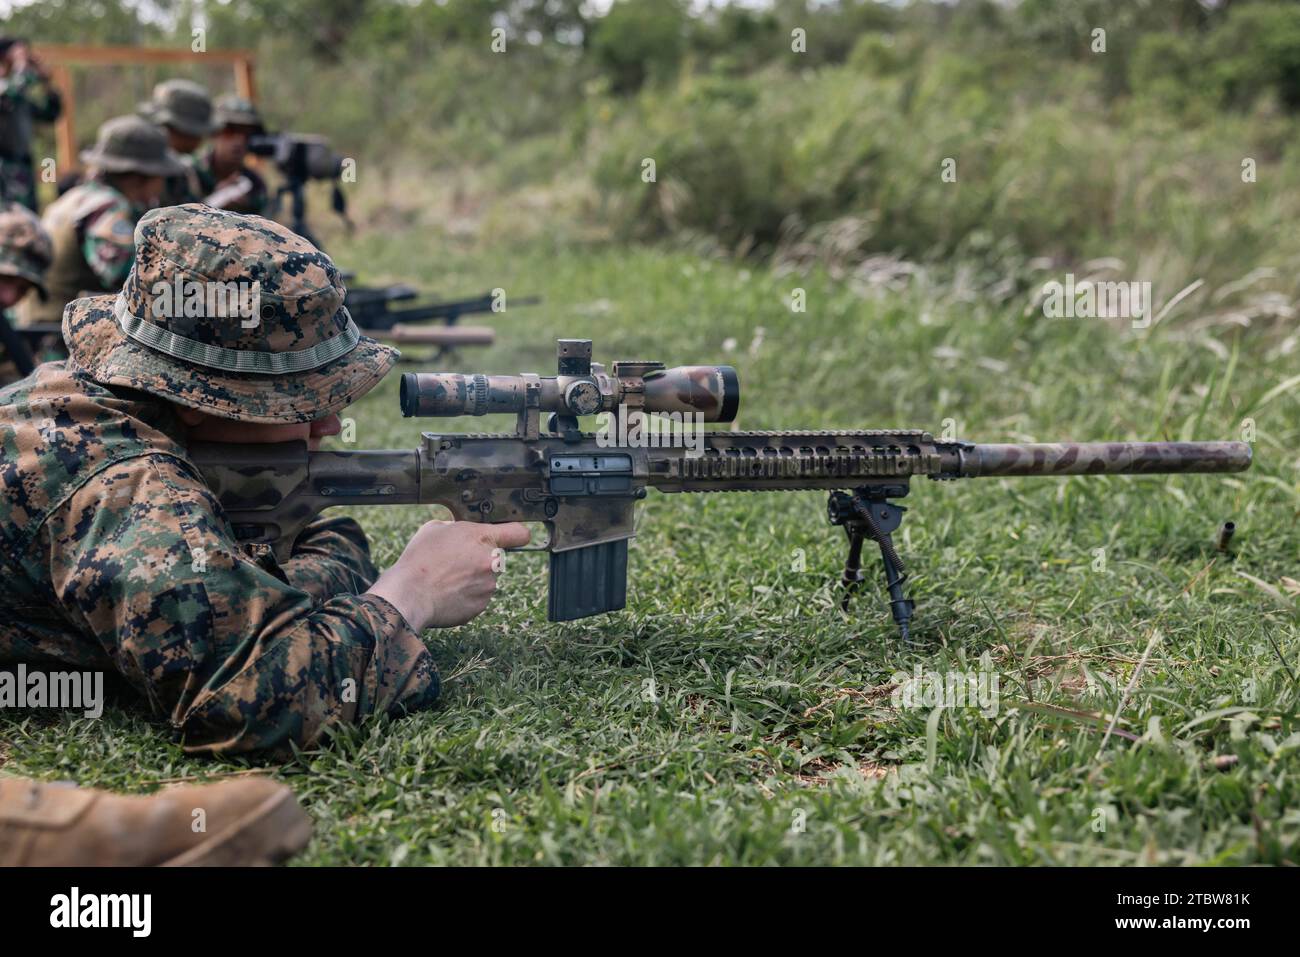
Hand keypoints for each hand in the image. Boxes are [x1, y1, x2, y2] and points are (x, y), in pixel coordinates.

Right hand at [366, 520, 530, 630]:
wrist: (409, 594)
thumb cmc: (420, 559)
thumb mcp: (436, 528)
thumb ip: (459, 528)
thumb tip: (463, 532)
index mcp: (483, 539)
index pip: (520, 533)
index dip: (516, 534)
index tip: (513, 536)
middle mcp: (492, 562)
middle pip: (495, 557)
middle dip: (480, 558)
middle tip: (455, 561)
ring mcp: (488, 586)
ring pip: (485, 578)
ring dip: (471, 578)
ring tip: (445, 578)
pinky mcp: (480, 606)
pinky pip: (477, 596)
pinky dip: (465, 595)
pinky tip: (446, 592)